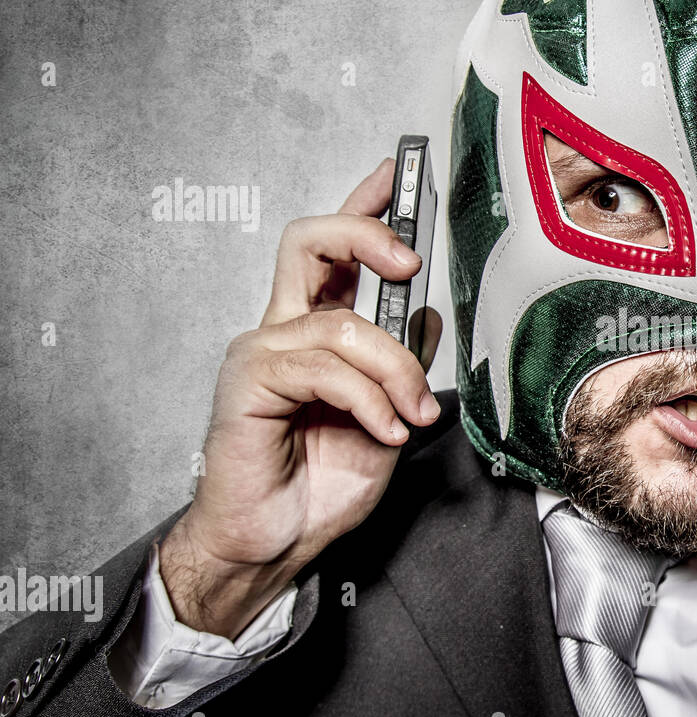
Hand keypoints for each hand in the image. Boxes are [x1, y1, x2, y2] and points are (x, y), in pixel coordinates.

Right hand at [160, 159, 442, 637]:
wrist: (277, 544)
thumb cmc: (321, 486)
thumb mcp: (390, 417)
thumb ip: (403, 366)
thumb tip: (427, 316)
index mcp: (314, 333)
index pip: (334, 253)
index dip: (363, 207)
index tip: (399, 173)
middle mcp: (283, 331)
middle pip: (309, 242)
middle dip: (365, 233)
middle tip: (409, 260)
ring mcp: (262, 352)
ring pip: (342, 324)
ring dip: (395, 372)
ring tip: (411, 417)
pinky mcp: (250, 381)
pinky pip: (325, 368)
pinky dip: (368, 400)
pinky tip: (385, 431)